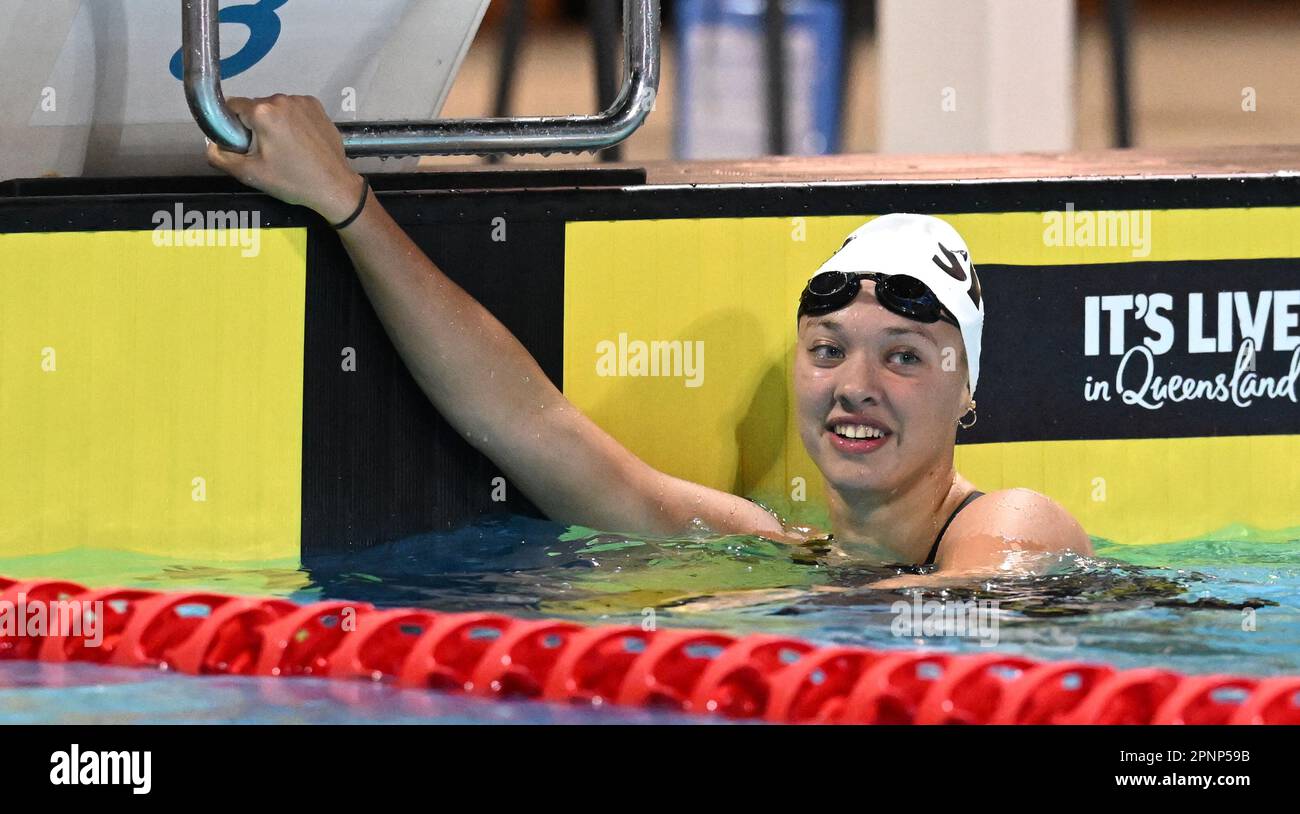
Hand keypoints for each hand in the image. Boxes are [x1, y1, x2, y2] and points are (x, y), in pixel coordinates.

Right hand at [205, 94, 363, 222]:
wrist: (334, 186)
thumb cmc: (292, 180)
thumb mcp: (250, 173)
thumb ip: (221, 157)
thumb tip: (210, 144)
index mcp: (263, 112)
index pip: (232, 106)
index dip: (232, 125)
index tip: (242, 144)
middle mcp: (282, 99)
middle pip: (255, 107)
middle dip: (254, 125)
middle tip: (266, 152)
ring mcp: (302, 100)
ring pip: (275, 108)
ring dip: (274, 123)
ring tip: (286, 149)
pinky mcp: (317, 106)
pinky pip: (294, 109)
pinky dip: (292, 121)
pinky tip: (300, 141)